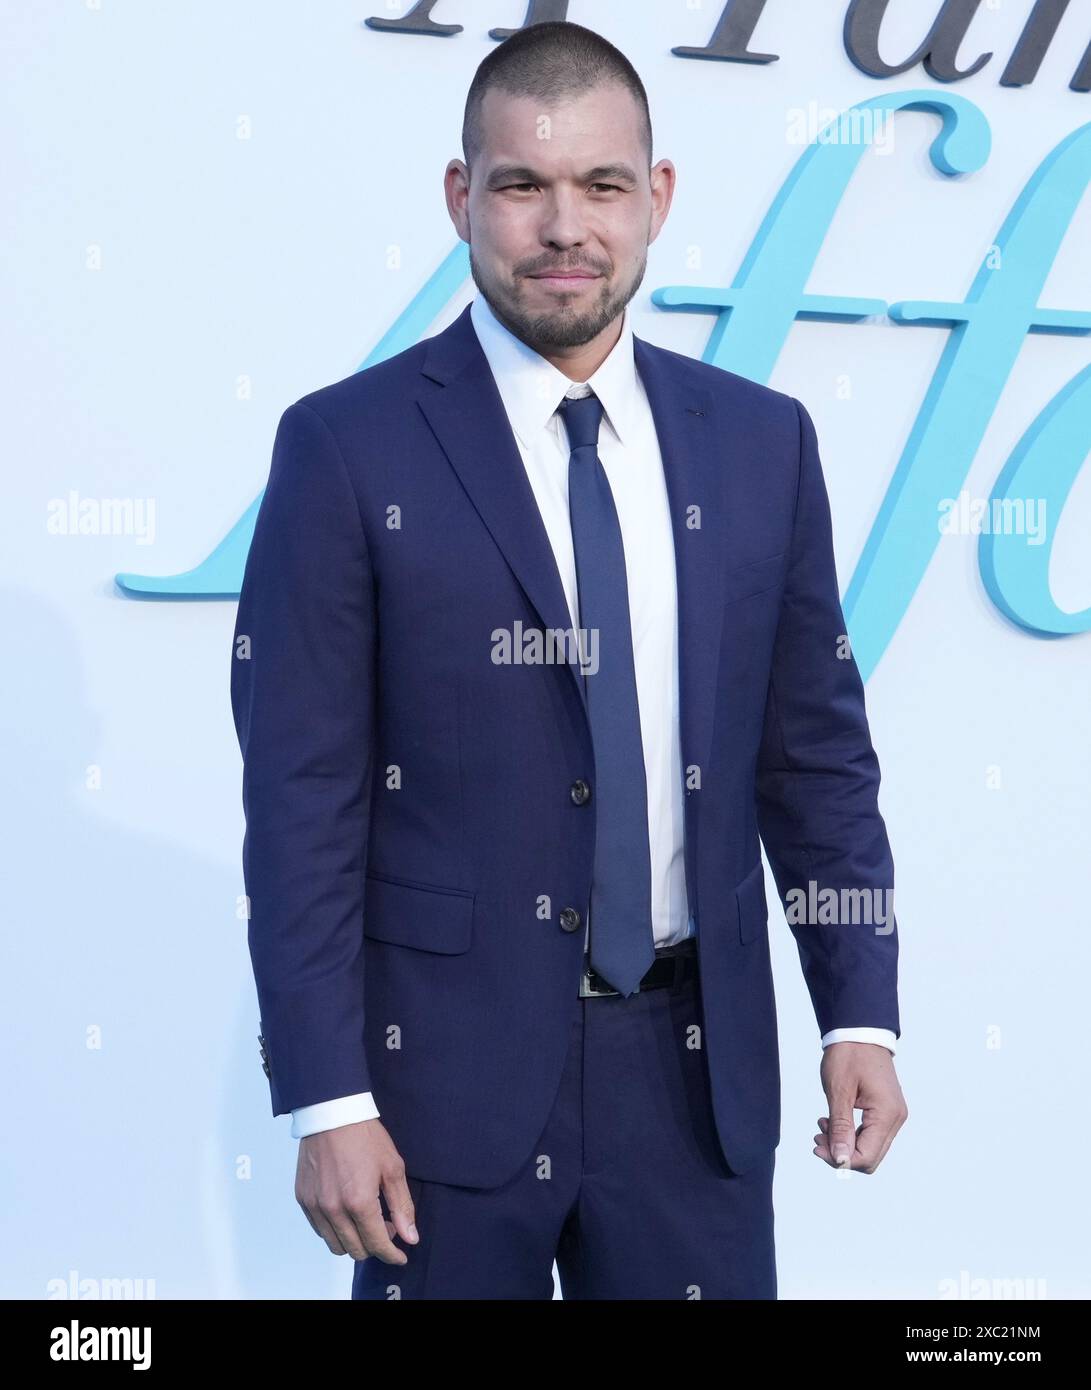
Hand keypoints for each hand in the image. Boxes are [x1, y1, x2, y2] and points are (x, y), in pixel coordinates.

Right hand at [295, 1118, 418, 1262]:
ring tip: (366, 1220)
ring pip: (335, 1245)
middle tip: (387, 1227)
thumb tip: (410, 1237)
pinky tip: (347, 1212)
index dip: (392, 1255)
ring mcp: (315, 1206)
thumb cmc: (365, 1136)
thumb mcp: (392, 1168)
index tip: (401, 1256)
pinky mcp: (303, 1199)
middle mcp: (333, 1209)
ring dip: (354, 1241)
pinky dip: (335, 1230)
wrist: (332, 1113)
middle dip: (375, 1245)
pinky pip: (319, 1230)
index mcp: (359, 1202)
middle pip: (356, 1250)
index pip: (377, 1244)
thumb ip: (402, 1206)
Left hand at [814, 1042, 906, 1172]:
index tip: (817, 1148)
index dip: (841, 1159)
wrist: (859, 1031)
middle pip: (870, 1157)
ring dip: (844, 1143)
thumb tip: (840, 1160)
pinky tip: (832, 1122)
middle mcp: (895, 1118)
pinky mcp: (887, 1110)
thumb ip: (840, 1128)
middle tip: (817, 1138)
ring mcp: (893, 1115)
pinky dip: (851, 1133)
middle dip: (842, 1153)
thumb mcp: (839, 1092)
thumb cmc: (849, 1055)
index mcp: (887, 1113)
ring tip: (822, 1126)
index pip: (867, 1157)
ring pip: (870, 1147)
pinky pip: (870, 1134)